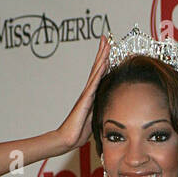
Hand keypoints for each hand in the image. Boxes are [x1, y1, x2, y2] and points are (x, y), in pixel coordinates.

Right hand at [55, 35, 109, 151]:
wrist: (68, 139)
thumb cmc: (79, 132)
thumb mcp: (95, 119)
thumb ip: (100, 110)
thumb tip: (109, 107)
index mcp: (91, 96)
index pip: (99, 75)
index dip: (104, 61)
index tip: (108, 48)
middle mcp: (88, 92)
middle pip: (96, 68)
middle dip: (102, 53)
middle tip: (106, 38)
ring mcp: (86, 95)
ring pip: (95, 72)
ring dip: (102, 57)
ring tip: (106, 43)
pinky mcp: (85, 100)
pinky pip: (94, 83)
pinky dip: (100, 72)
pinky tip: (104, 62)